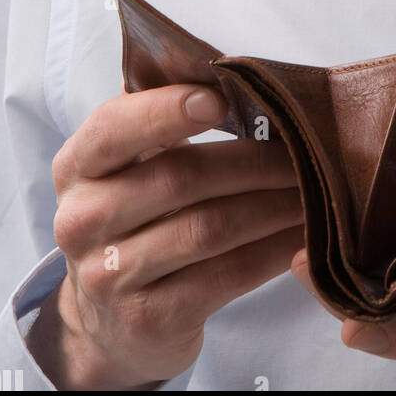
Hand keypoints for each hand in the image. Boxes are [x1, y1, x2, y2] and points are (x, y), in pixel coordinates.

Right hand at [27, 84, 304, 389]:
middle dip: (255, 160)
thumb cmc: (136, 217)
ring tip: (319, 187)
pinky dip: (274, 250)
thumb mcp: (129, 167)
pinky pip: (227, 275)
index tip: (220, 98)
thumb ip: (162, 119)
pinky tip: (304, 235)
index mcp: (77, 167)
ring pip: (209, 227)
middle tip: (309, 146)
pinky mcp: (149, 318)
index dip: (165, 110)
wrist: (110, 321)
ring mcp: (111, 275)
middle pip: (179, 178)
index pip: (113, 129)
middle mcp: (82, 220)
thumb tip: (234, 74)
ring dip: (275, 204)